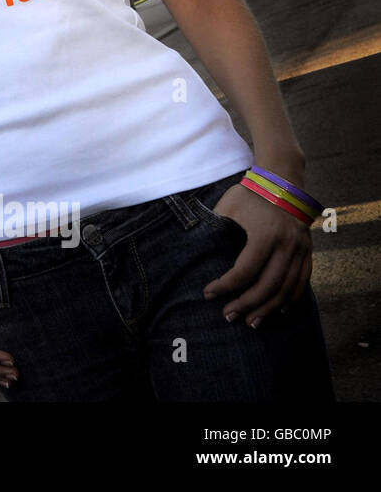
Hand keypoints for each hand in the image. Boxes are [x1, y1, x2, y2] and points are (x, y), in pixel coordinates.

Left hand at [202, 182, 313, 328]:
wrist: (283, 181)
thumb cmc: (249, 194)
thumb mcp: (228, 206)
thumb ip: (215, 228)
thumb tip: (194, 250)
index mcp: (265, 234)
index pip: (244, 270)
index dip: (225, 286)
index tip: (208, 294)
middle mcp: (287, 245)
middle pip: (268, 285)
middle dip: (247, 304)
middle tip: (229, 316)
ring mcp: (301, 250)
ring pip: (287, 289)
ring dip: (269, 308)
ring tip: (252, 321)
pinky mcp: (308, 252)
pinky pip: (302, 281)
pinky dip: (291, 298)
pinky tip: (278, 309)